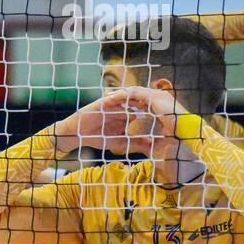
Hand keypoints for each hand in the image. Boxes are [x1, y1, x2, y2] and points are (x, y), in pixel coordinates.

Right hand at [53, 86, 178, 155]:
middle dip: (149, 102)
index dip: (154, 111)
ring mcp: (111, 104)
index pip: (142, 110)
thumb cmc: (95, 137)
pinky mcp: (101, 103)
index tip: (167, 114)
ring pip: (127, 98)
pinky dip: (120, 97)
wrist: (76, 134)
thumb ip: (134, 142)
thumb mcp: (119, 142)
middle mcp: (120, 108)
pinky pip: (112, 97)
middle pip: (137, 102)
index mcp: (125, 115)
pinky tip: (129, 99)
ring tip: (148, 99)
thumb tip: (152, 145)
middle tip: (162, 103)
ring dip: (137, 98)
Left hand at [107, 85, 181, 152]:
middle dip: (119, 97)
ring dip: (118, 95)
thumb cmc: (177, 138)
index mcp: (159, 105)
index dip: (126, 105)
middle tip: (105, 100)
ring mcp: (156, 95)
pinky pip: (133, 93)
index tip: (113, 109)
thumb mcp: (161, 138)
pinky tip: (111, 99)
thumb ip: (153, 140)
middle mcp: (158, 98)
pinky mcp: (154, 96)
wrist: (187, 133)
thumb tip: (148, 150)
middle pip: (134, 95)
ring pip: (132, 92)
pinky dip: (122, 96)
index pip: (139, 102)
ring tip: (105, 99)